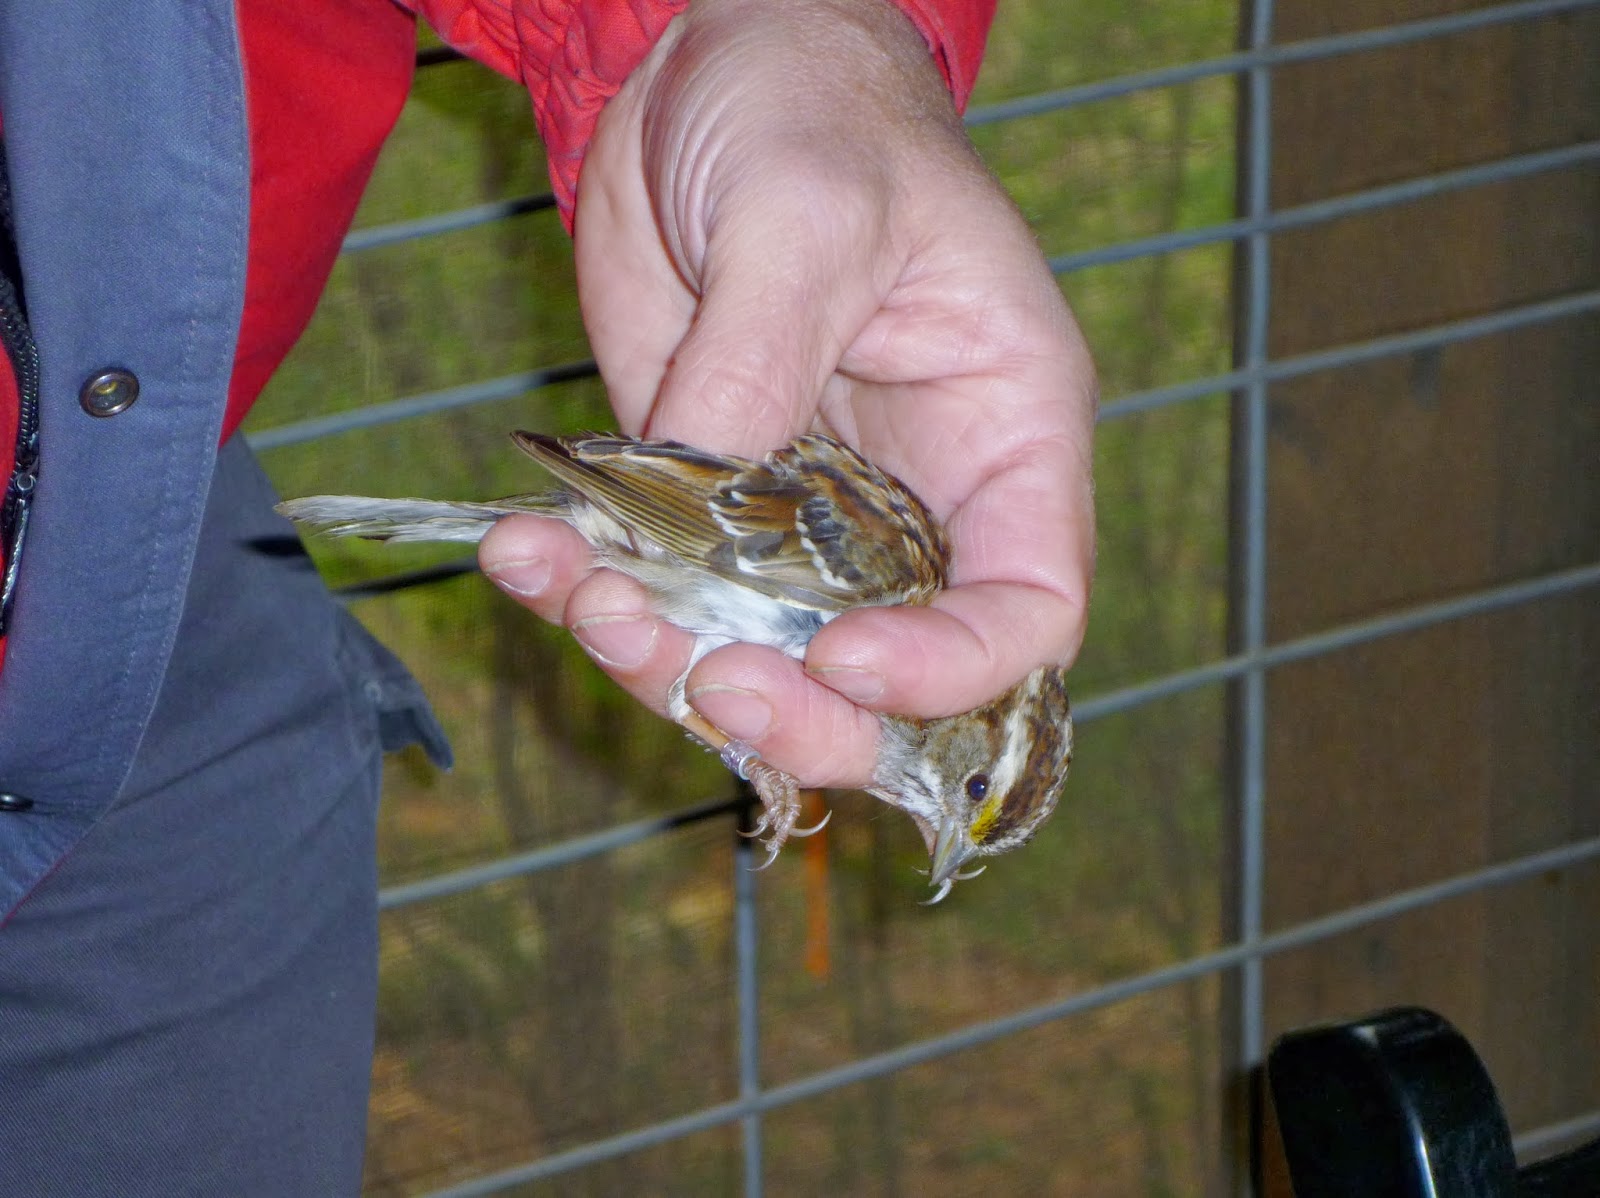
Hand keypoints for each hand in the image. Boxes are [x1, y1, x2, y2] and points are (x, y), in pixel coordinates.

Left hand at [480, 0, 1095, 790]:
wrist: (713, 72)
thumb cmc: (819, 111)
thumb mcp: (810, 210)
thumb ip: (763, 355)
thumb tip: (700, 497)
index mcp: (1004, 440)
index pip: (1026, 610)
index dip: (951, 670)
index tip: (840, 659)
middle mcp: (913, 502)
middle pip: (889, 682)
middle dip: (796, 713)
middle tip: (705, 682)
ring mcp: (797, 513)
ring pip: (754, 656)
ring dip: (663, 661)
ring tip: (579, 591)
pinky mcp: (697, 497)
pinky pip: (652, 586)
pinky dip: (586, 589)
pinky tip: (525, 551)